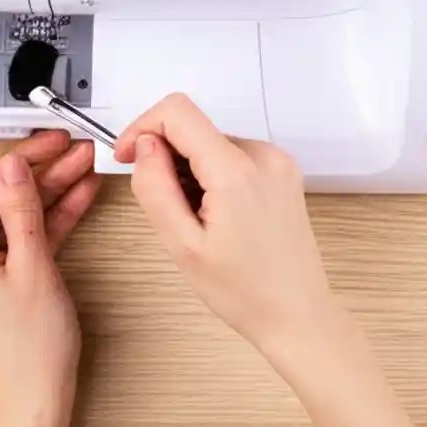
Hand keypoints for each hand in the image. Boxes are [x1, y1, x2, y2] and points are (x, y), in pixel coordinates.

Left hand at [0, 131, 102, 426]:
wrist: (37, 399)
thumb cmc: (28, 351)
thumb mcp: (32, 266)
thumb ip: (22, 210)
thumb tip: (12, 167)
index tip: (0, 123)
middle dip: (30, 166)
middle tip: (62, 142)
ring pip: (15, 212)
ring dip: (49, 187)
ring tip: (82, 160)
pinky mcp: (9, 278)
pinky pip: (28, 234)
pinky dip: (52, 215)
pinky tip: (79, 194)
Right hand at [114, 95, 337, 351]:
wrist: (298, 315)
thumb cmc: (246, 292)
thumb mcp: (183, 246)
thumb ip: (155, 187)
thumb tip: (144, 146)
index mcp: (237, 171)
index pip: (178, 111)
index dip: (143, 128)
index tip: (128, 158)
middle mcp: (264, 156)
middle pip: (195, 129)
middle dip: (168, 161)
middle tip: (170, 213)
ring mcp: (278, 163)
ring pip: (212, 145)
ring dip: (191, 173)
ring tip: (199, 223)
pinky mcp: (282, 173)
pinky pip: (234, 158)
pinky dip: (214, 178)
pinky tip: (219, 219)